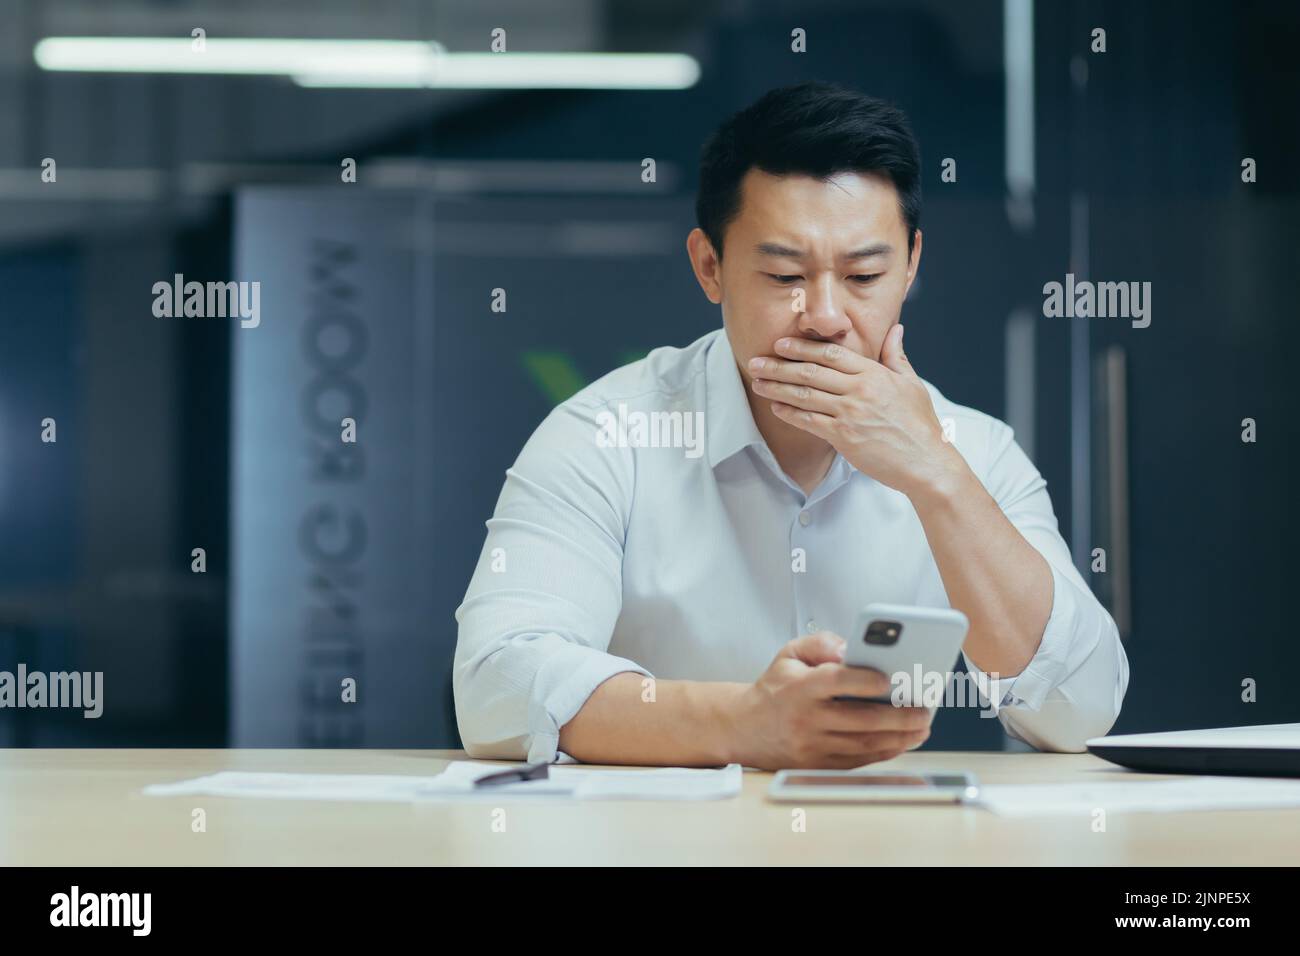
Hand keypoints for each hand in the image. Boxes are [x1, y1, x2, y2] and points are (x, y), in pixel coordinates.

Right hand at [729, 631, 932, 769]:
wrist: (745, 728)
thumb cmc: (775, 687)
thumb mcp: (789, 654)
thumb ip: (821, 644)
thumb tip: (851, 649)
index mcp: (798, 687)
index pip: (834, 682)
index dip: (862, 680)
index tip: (888, 678)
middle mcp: (806, 719)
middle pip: (859, 719)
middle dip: (897, 716)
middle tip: (923, 710)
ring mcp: (812, 746)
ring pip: (863, 744)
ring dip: (898, 737)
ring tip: (922, 726)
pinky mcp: (818, 765)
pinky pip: (858, 761)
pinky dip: (884, 752)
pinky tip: (902, 741)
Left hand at [747, 324, 961, 496]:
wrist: (926, 462)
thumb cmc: (920, 424)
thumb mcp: (911, 384)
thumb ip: (896, 356)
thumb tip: (895, 329)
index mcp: (874, 374)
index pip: (831, 354)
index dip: (802, 348)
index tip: (781, 344)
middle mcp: (859, 390)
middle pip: (811, 372)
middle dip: (779, 365)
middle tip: (755, 360)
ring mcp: (850, 413)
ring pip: (805, 395)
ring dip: (777, 387)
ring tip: (757, 382)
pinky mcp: (844, 437)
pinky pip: (809, 421)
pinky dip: (790, 413)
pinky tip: (776, 407)